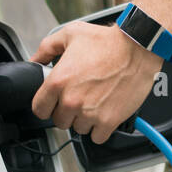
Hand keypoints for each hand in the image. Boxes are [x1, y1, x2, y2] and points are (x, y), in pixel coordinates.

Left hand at [30, 20, 161, 143]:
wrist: (135, 49)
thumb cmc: (106, 42)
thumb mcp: (69, 34)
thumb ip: (47, 48)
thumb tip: (35, 59)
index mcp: (58, 81)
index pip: (39, 109)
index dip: (45, 106)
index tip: (52, 104)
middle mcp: (72, 100)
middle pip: (59, 122)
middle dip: (67, 113)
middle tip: (78, 99)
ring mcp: (90, 113)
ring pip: (79, 129)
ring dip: (84, 120)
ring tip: (93, 104)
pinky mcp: (108, 121)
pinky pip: (97, 137)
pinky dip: (100, 129)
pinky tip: (103, 115)